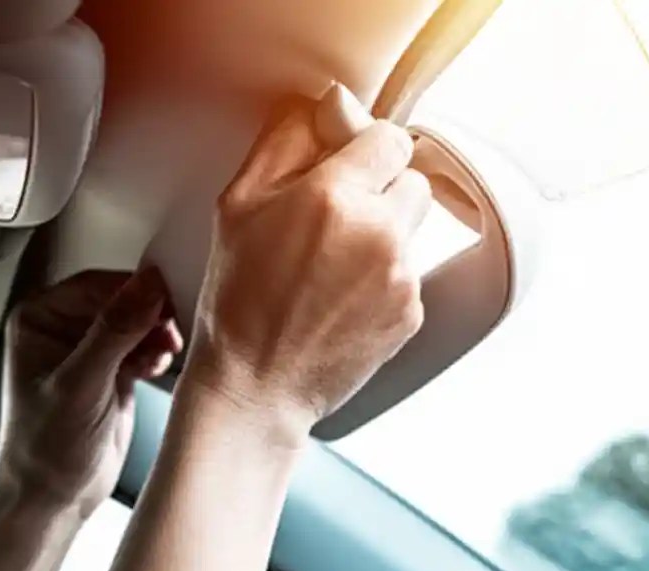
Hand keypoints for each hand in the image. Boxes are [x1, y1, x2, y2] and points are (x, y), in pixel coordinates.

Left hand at [0, 268, 182, 516]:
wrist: (54, 499)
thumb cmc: (43, 449)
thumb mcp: (81, 384)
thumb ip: (114, 331)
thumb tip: (145, 287)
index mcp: (39, 319)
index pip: (95, 285)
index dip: (133, 289)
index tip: (166, 294)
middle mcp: (62, 330)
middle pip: (120, 301)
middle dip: (149, 315)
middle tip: (171, 328)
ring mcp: (90, 351)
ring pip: (137, 323)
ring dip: (156, 335)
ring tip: (165, 352)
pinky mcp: (113, 373)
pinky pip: (144, 347)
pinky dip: (157, 354)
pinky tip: (158, 368)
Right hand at [182, 97, 432, 429]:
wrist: (256, 386)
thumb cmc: (237, 299)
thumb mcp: (237, 205)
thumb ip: (285, 141)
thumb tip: (324, 107)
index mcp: (334, 197)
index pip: (390, 137)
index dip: (364, 147)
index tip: (343, 164)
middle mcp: (379, 233)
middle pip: (411, 179)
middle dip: (379, 190)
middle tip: (333, 218)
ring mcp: (401, 277)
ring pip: (411, 228)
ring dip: (381, 234)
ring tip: (331, 267)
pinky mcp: (411, 313)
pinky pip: (409, 273)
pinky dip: (382, 278)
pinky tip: (340, 299)